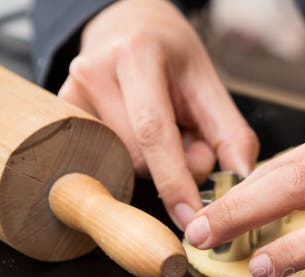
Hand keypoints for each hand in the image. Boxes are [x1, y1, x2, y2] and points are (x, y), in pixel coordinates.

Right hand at [58, 0, 258, 227]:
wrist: (132, 29)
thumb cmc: (174, 60)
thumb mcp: (211, 87)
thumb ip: (232, 137)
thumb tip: (239, 187)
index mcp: (138, 56)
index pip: (154, 133)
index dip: (175, 181)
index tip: (190, 216)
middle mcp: (95, 71)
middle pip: (136, 158)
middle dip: (173, 167)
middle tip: (189, 139)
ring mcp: (70, 92)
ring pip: (118, 163)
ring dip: (151, 163)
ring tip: (163, 130)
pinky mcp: (60, 113)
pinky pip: (102, 158)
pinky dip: (129, 157)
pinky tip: (137, 134)